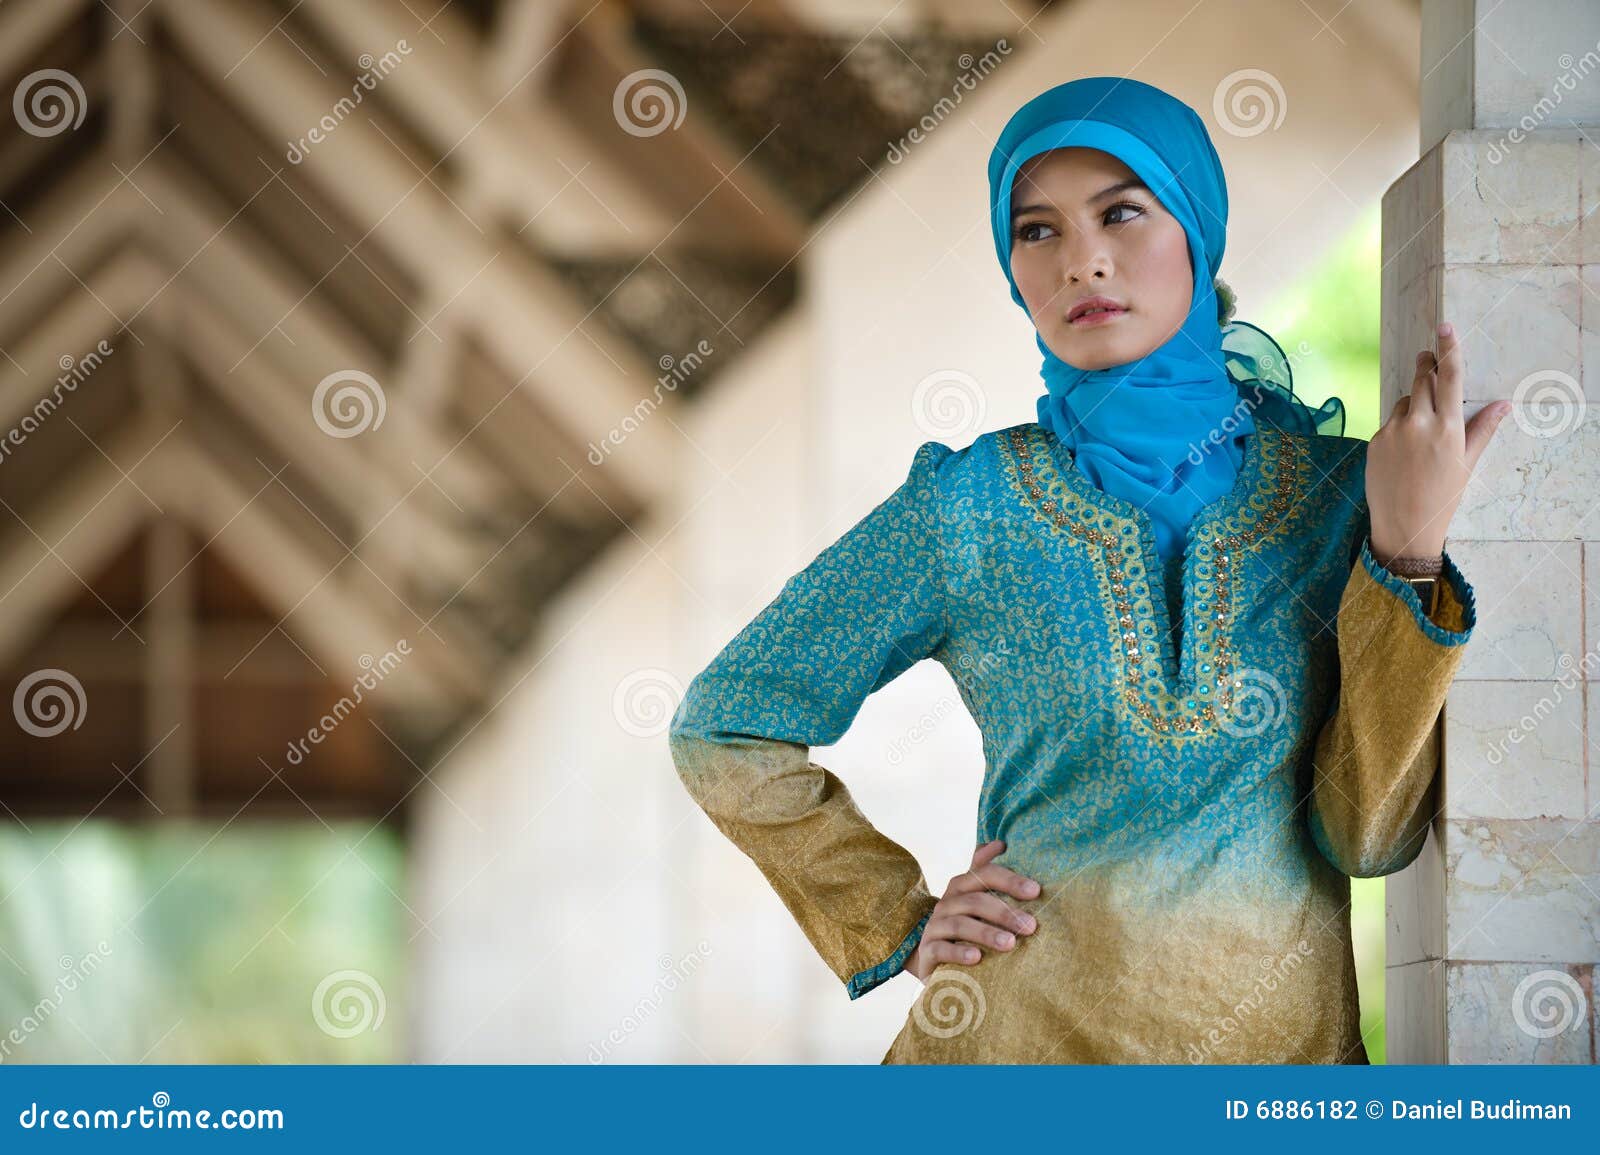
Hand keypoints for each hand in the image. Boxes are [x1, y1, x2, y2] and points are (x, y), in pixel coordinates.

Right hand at [904, 839, 1039, 982]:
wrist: (936, 961)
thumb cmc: (968, 929)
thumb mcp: (977, 901)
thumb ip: (987, 874)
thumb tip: (999, 843)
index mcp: (961, 888)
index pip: (984, 874)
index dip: (1009, 880)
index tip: (1035, 891)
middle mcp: (946, 904)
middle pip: (975, 901)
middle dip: (1004, 912)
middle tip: (1030, 926)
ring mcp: (934, 928)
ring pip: (959, 925)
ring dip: (986, 933)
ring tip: (1010, 943)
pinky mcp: (926, 953)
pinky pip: (940, 950)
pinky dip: (958, 953)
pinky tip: (977, 958)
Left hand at [1366, 320, 1511, 565]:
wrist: (1404, 526)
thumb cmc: (1442, 496)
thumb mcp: (1467, 463)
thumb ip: (1482, 429)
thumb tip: (1503, 404)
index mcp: (1447, 428)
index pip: (1449, 377)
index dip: (1449, 349)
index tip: (1445, 327)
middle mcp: (1418, 424)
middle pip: (1421, 379)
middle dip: (1425, 366)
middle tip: (1428, 358)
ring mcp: (1392, 432)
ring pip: (1404, 401)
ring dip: (1413, 404)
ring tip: (1421, 433)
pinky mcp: (1374, 441)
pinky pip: (1389, 423)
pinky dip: (1398, 427)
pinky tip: (1404, 452)